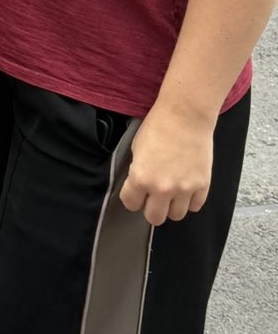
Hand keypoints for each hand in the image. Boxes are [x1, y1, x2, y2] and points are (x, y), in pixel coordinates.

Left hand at [120, 103, 213, 224]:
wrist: (185, 115)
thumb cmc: (158, 126)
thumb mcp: (137, 149)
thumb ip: (138, 172)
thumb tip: (141, 186)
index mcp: (141, 178)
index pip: (131, 204)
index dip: (132, 198)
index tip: (136, 193)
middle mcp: (161, 188)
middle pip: (155, 218)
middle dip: (152, 208)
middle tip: (154, 197)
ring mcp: (184, 189)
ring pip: (176, 216)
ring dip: (172, 206)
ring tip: (172, 192)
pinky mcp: (202, 186)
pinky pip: (195, 206)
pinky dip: (190, 200)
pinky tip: (186, 188)